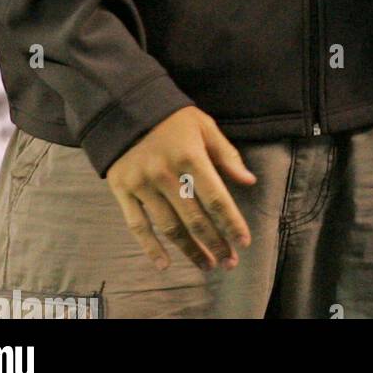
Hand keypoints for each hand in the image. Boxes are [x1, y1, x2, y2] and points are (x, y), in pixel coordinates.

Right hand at [106, 107, 255, 272]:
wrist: (126, 107)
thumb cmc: (173, 119)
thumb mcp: (204, 127)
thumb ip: (227, 155)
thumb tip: (249, 181)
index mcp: (190, 157)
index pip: (216, 199)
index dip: (231, 223)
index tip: (244, 242)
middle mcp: (166, 174)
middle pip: (195, 218)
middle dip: (215, 243)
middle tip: (229, 263)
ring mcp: (142, 185)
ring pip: (169, 227)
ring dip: (189, 250)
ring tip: (206, 265)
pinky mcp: (123, 191)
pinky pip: (137, 226)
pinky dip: (150, 248)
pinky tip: (165, 265)